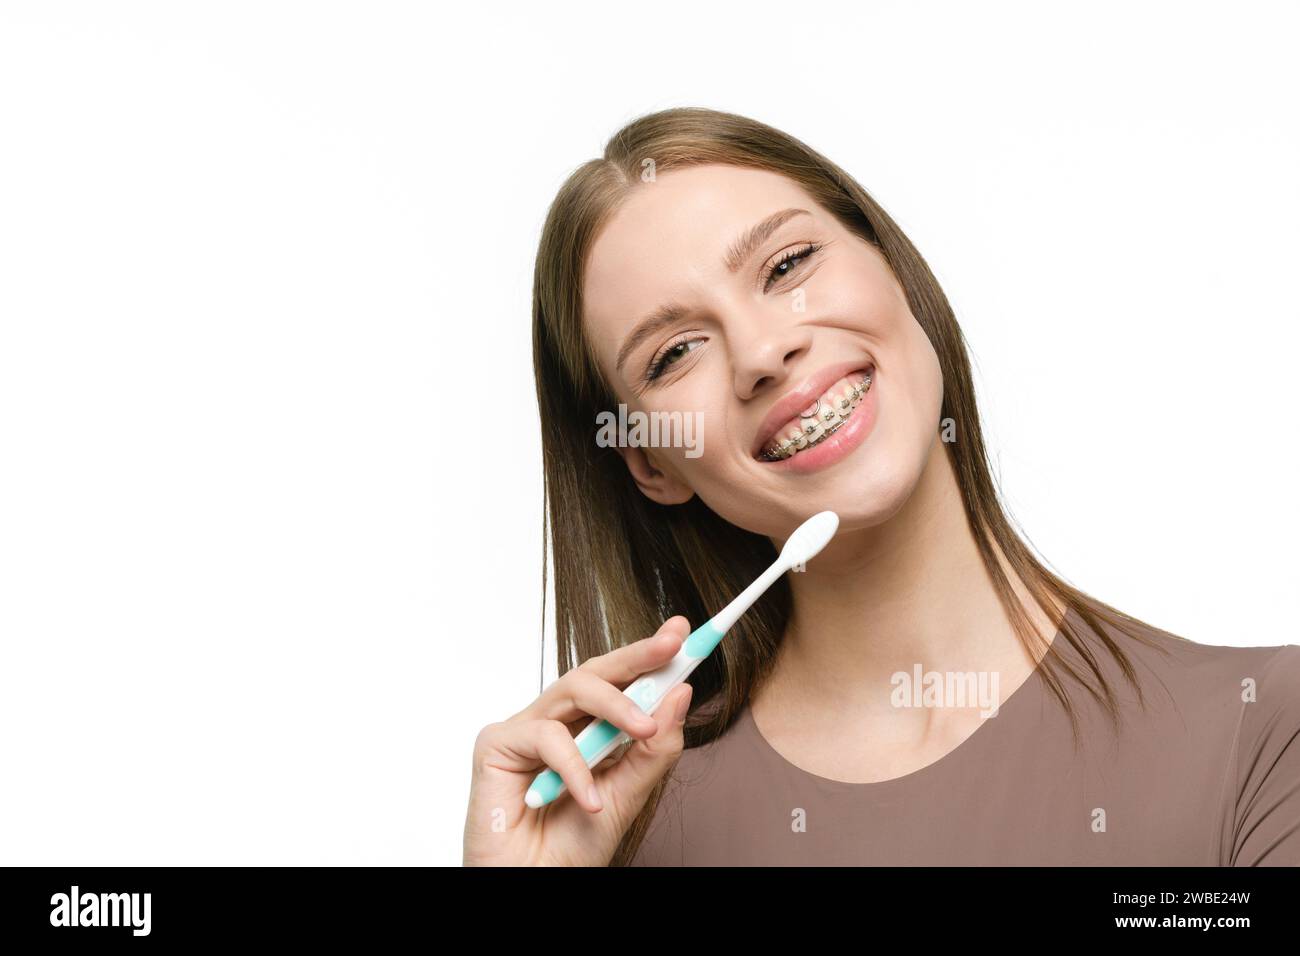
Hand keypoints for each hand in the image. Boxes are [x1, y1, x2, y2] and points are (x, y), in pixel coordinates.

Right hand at [463, 616, 693, 865]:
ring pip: (573, 688)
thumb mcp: (629, 793)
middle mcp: (554, 721)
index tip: (683, 632)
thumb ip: (654, 748)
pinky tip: (589, 799)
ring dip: (616, 705)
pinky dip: (575, 767)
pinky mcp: (495, 744)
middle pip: (596, 671)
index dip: (649, 655)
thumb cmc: (573, 846)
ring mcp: (523, 729)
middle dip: (638, 654)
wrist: (534, 887)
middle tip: (673, 644)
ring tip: (644, 728)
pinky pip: (547, 736)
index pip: (619, 682)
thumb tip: (680, 694)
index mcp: (585, 729)